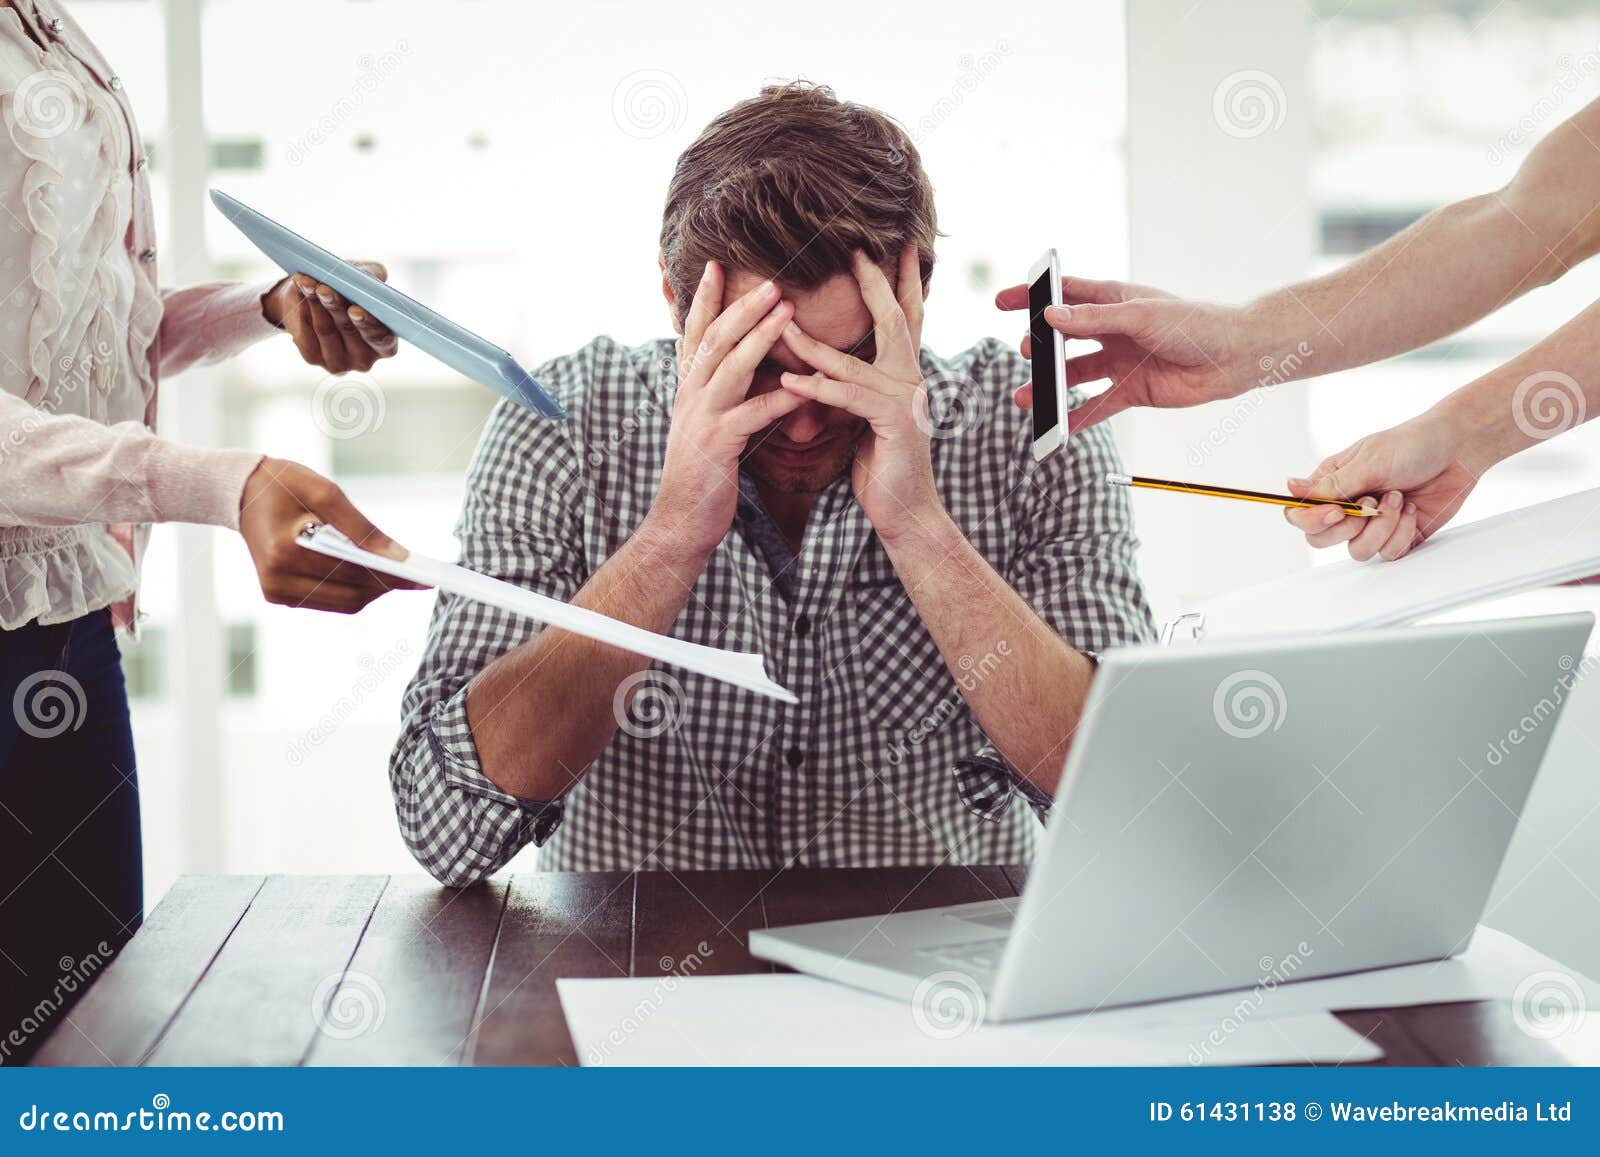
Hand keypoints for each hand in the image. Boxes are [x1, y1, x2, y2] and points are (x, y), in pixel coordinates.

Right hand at [238, 457, 423, 612]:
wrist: (242, 492)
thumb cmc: (285, 485)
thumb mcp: (325, 492)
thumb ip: (362, 527)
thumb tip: (400, 557)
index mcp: (285, 552)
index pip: (351, 571)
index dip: (391, 575)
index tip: (424, 577)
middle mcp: (278, 581)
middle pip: (351, 595)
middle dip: (387, 585)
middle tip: (419, 576)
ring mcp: (277, 593)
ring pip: (344, 603)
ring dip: (374, 590)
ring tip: (401, 574)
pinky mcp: (280, 597)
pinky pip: (331, 601)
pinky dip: (355, 589)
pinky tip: (372, 574)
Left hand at [263, 267, 398, 373]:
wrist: (315, 300)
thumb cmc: (349, 290)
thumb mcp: (365, 278)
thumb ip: (374, 276)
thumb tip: (371, 277)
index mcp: (385, 344)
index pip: (381, 339)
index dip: (369, 324)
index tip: (355, 309)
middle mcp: (364, 359)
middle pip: (349, 330)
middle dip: (336, 307)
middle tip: (324, 289)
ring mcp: (338, 361)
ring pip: (325, 329)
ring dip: (315, 302)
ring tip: (308, 281)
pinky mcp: (313, 357)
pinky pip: (306, 330)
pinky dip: (303, 304)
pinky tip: (301, 288)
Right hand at [650, 261, 804, 552]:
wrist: (680, 521)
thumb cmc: (701, 474)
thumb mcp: (704, 424)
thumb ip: (717, 394)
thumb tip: (735, 369)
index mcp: (687, 388)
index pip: (695, 333)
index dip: (704, 299)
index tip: (717, 264)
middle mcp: (690, 395)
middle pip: (715, 339)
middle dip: (742, 305)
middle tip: (771, 278)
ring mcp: (701, 418)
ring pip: (731, 367)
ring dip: (760, 336)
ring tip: (788, 311)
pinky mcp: (718, 444)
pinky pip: (753, 414)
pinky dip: (781, 398)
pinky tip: (806, 387)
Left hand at [778, 246, 939, 541]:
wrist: (906, 512)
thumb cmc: (882, 465)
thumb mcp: (865, 417)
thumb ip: (854, 387)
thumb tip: (827, 365)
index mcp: (904, 374)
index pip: (904, 317)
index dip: (900, 281)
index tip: (895, 246)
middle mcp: (910, 379)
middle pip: (895, 320)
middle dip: (876, 283)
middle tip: (856, 250)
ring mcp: (904, 400)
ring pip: (855, 361)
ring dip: (814, 343)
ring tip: (782, 322)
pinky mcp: (892, 424)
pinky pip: (848, 398)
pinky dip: (817, 388)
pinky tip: (789, 381)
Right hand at [994, 276, 1252, 432]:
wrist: (1234, 358)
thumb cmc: (1194, 324)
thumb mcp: (1140, 316)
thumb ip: (1093, 319)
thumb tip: (1050, 318)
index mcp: (1113, 300)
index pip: (1064, 295)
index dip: (1032, 297)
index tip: (1002, 302)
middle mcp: (1112, 330)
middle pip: (1064, 339)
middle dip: (1039, 348)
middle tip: (1025, 354)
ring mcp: (1120, 361)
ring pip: (1075, 376)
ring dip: (1050, 388)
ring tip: (1026, 399)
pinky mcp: (1132, 390)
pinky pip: (1097, 406)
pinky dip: (1077, 418)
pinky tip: (1058, 428)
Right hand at [1282, 411, 1478, 561]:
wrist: (1459, 450)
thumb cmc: (1413, 445)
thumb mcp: (1369, 461)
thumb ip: (1332, 484)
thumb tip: (1290, 489)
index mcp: (1331, 484)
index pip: (1299, 513)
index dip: (1312, 520)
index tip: (1338, 512)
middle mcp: (1347, 507)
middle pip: (1321, 539)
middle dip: (1350, 527)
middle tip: (1371, 505)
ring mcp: (1371, 525)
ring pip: (1357, 550)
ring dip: (1382, 527)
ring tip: (1398, 499)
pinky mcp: (1397, 536)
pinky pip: (1388, 553)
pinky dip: (1402, 533)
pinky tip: (1411, 509)